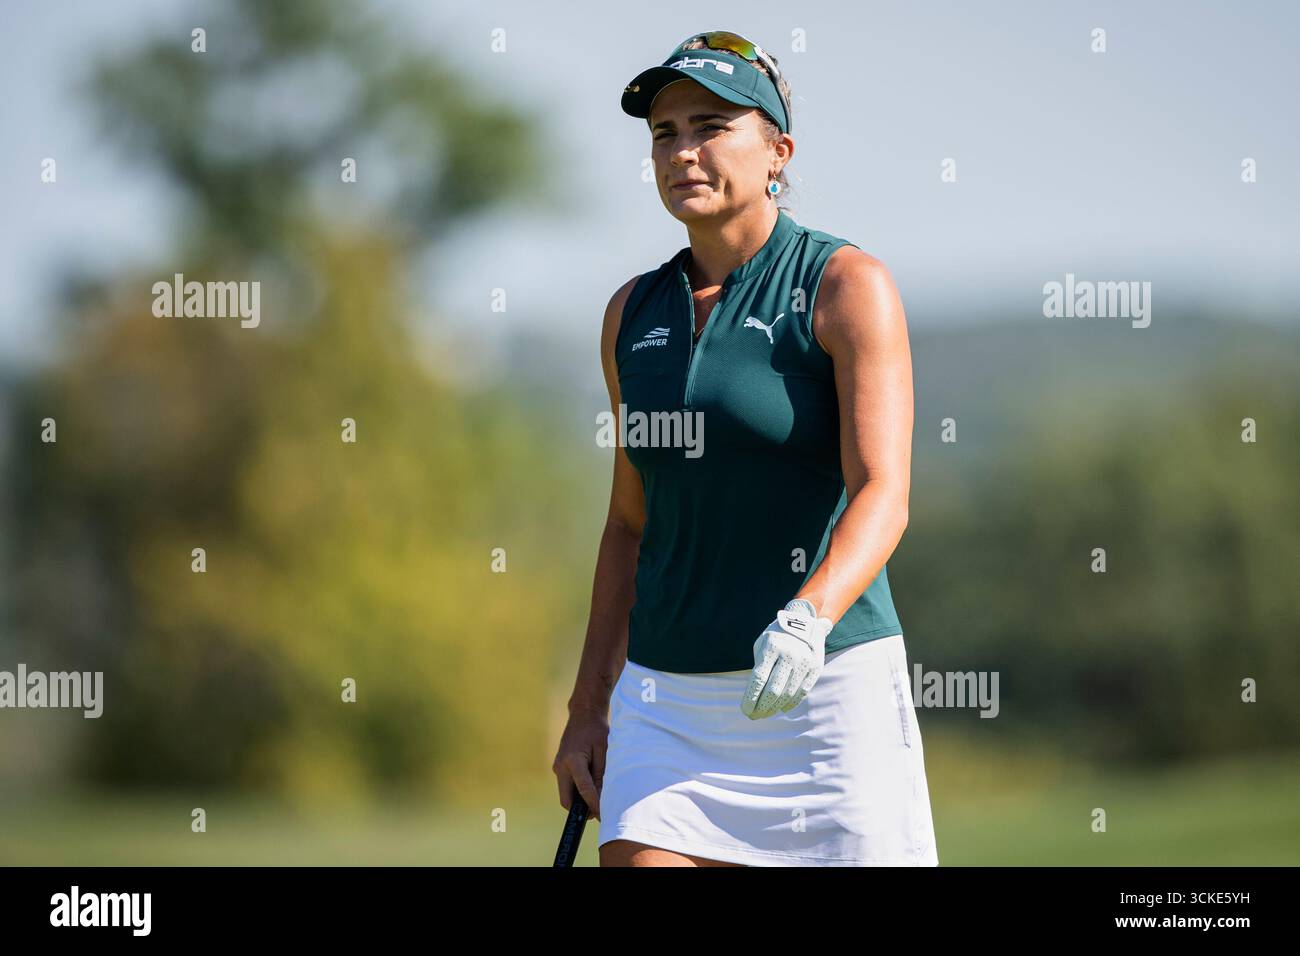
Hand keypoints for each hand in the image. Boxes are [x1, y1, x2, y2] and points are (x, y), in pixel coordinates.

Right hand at [552, 705, 609, 820]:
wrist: (583, 714)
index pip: (584, 790)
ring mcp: (557, 767)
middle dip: (580, 810)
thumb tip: (601, 797)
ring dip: (578, 800)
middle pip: (567, 800)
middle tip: (599, 812)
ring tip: (597, 800)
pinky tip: (591, 789)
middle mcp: (561, 766)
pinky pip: (566, 786)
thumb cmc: (596, 730)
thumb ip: (601, 775)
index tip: (604, 815)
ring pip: (565, 794)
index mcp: (573, 760)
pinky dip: (576, 791)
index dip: (594, 805)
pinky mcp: (558, 767)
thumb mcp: (604, 751)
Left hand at [741, 598, 833, 719]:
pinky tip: (781, 708)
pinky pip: (802, 692)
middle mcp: (789, 654)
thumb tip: (754, 697)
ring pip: (787, 694)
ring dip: (774, 708)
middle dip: (761, 707)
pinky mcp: (815, 668)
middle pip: (773, 690)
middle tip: (753, 716)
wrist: (805, 621)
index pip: (758, 679)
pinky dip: (791, 703)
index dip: (751, 698)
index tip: (745, 710)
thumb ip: (759, 667)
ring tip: (765, 713)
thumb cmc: (776, 637)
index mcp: (772, 647)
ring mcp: (804, 662)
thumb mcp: (762, 644)